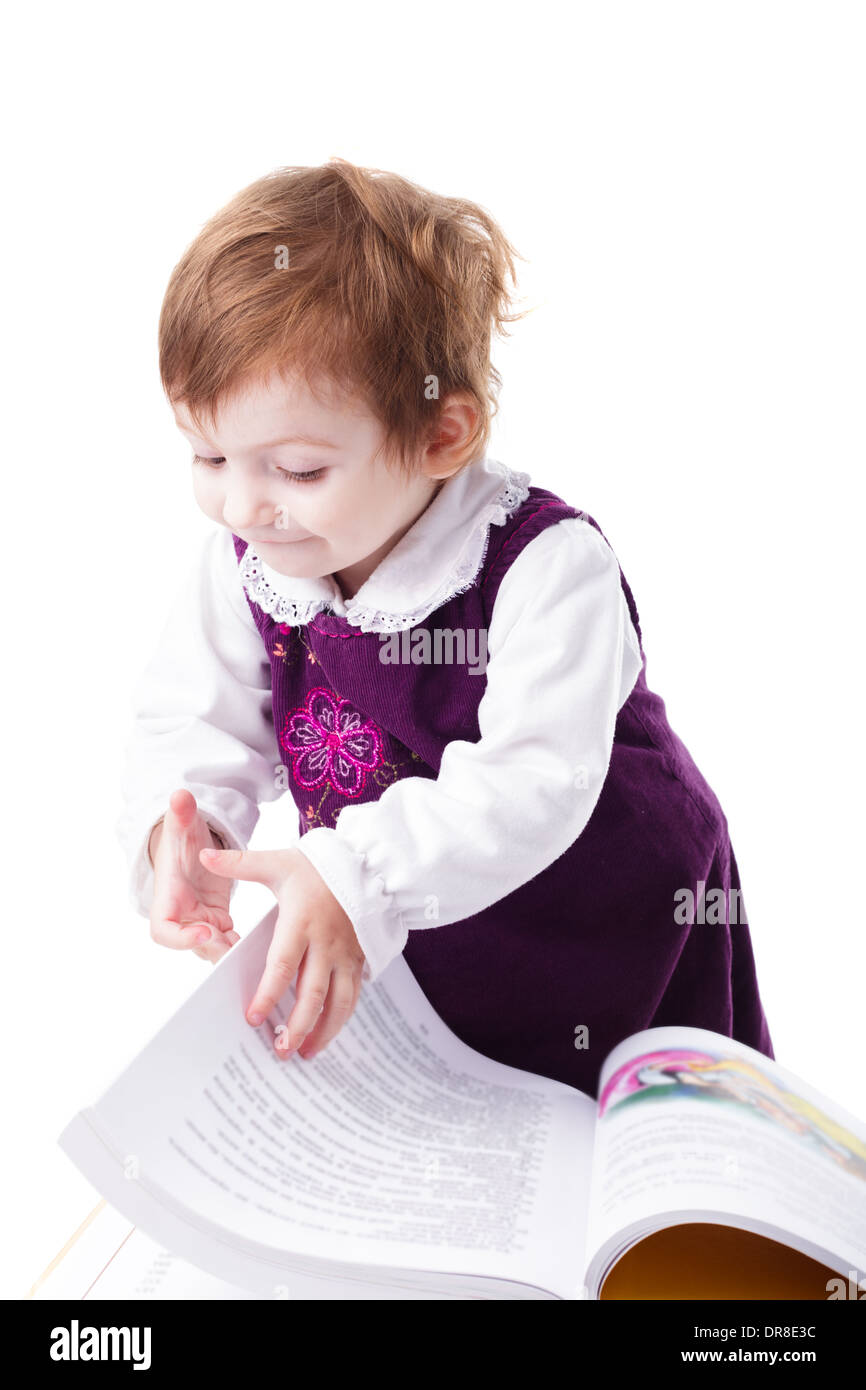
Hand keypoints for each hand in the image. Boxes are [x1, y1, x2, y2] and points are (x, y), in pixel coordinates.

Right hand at [149, 789, 239, 963]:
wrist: (191, 848)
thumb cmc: (182, 840)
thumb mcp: (184, 826)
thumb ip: (181, 814)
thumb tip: (179, 795)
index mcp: (168, 899)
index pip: (163, 931)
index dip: (180, 938)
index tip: (204, 932)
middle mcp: (182, 916)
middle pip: (193, 946)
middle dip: (213, 949)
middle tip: (238, 944)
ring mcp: (199, 922)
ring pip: (212, 949)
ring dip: (229, 951)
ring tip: (251, 949)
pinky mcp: (216, 922)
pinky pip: (227, 941)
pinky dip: (240, 945)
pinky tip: (258, 944)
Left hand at [200, 845, 365, 1059]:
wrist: (365, 865)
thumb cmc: (317, 867)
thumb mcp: (277, 862)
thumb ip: (239, 863)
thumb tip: (203, 854)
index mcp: (302, 921)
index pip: (283, 964)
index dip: (268, 993)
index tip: (253, 1018)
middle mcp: (326, 943)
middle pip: (312, 993)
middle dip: (296, 1026)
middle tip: (279, 1050)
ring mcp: (346, 954)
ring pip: (338, 1002)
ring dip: (322, 1031)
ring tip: (304, 1054)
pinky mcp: (358, 960)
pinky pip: (352, 996)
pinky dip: (339, 1020)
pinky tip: (325, 1035)